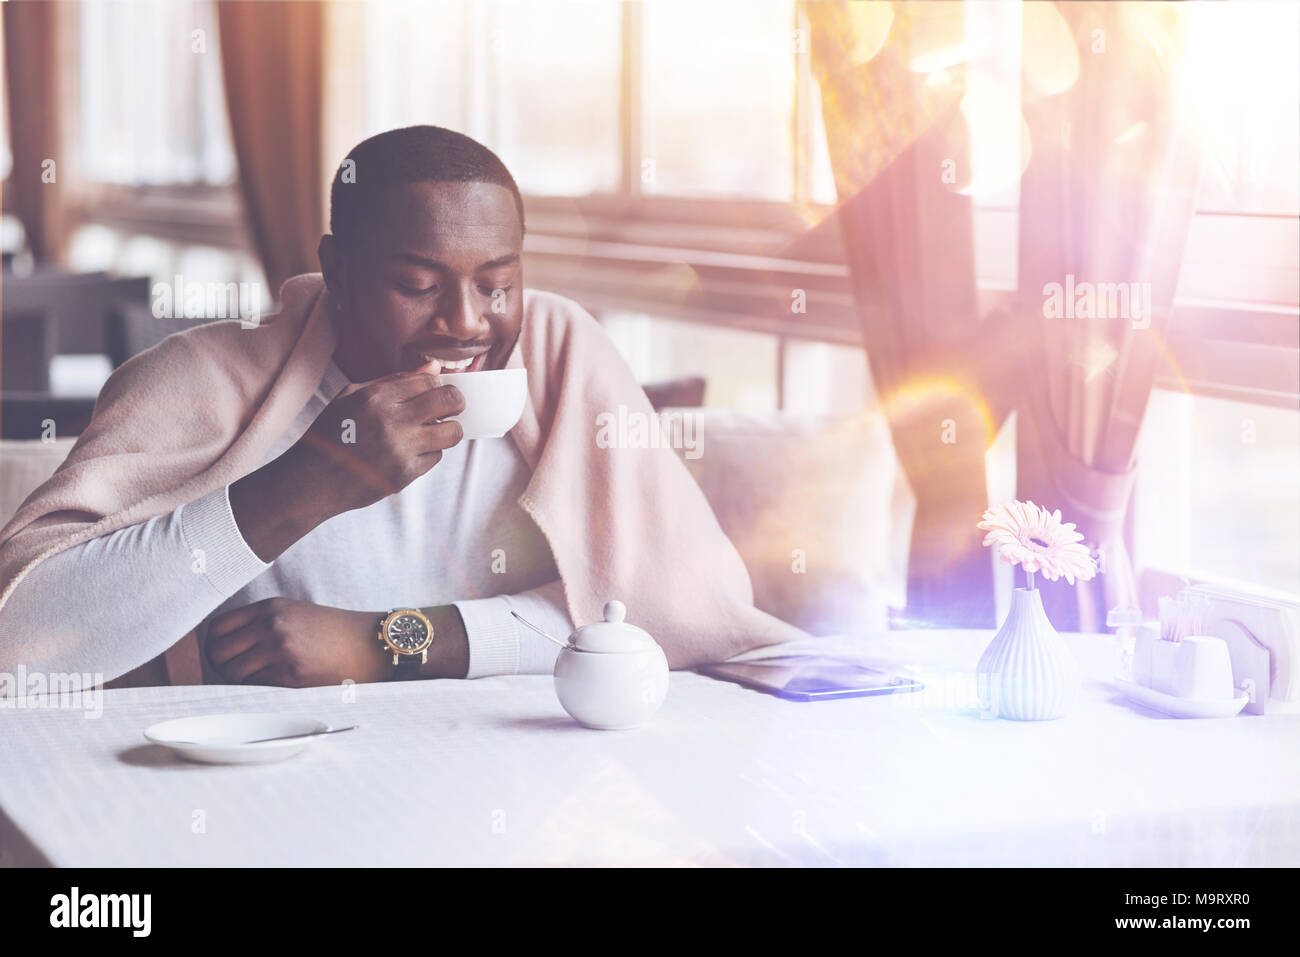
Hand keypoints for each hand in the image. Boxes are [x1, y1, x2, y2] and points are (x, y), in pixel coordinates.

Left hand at [207, 597, 388, 686]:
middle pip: (218, 652)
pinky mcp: (290, 675)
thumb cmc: (331, 632)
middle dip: (222, 666)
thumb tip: (221, 648)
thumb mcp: (293, 613)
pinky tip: (276, 683)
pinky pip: (255, 686)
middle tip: (237, 671)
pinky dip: (259, 688)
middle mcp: (271, 626)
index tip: (223, 654)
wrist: (367, 644)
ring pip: (233, 673)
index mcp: (270, 608)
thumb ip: (260, 623)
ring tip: (258, 678)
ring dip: (240, 680)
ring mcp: (280, 651)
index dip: (213, 645)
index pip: (217, 627)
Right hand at [290, 366, 465, 514]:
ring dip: (449, 429)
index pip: (428, 381)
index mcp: (375, 397)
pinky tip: (413, 450)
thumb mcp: (352, 396)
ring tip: (436, 429)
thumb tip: (434, 367)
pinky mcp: (404, 474)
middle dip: (456, 401)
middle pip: (449, 401)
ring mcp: (399, 450)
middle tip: (451, 406)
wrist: (311, 481)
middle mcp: (390, 421)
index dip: (438, 384)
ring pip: (451, 433)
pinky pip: (436, 457)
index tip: (437, 391)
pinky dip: (430, 452)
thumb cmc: (332, 433)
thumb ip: (395, 380)